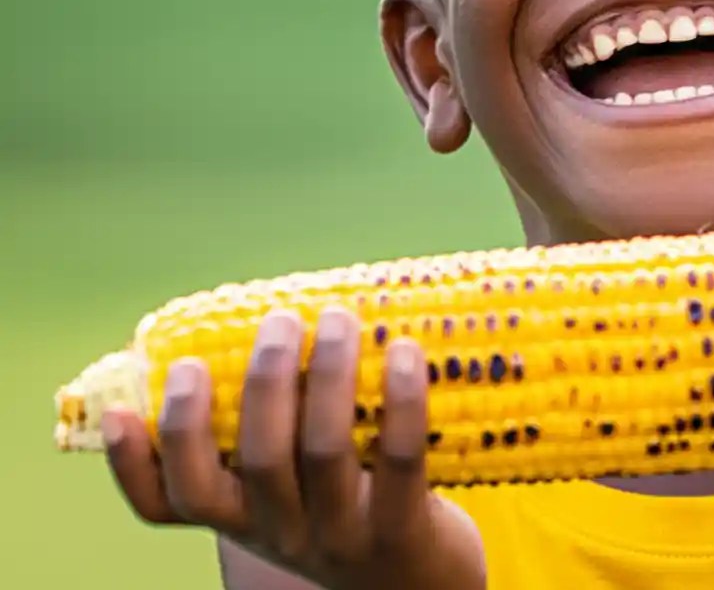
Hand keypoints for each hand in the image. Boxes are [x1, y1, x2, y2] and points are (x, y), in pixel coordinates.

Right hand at [100, 307, 485, 589]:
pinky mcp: (401, 531)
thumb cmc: (353, 509)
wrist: (423, 586)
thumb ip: (272, 428)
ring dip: (328, 375)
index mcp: (242, 518)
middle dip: (263, 380)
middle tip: (279, 320)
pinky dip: (401, 400)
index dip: (133, 462)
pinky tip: (403, 351)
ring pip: (323, 452)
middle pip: (256, 459)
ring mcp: (341, 537)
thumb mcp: (298, 487)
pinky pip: (397, 459)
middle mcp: (282, 534)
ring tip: (337, 320)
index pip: (167, 503)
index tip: (121, 410)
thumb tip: (258, 326)